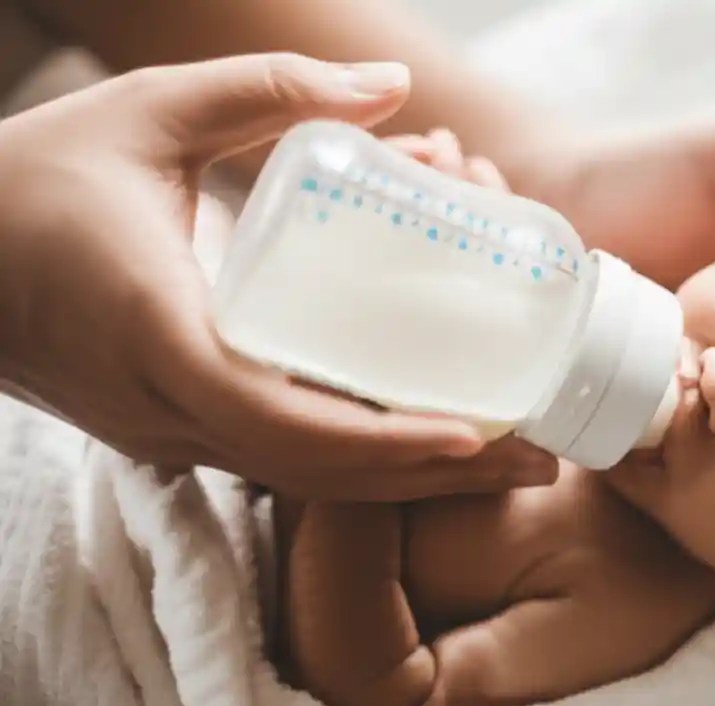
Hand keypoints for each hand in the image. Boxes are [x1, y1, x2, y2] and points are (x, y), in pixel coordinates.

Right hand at [0, 53, 555, 500]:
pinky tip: (424, 447)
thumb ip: (271, 90)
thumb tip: (397, 86)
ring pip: (303, 481)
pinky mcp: (171, 431)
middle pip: (318, 473)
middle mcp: (166, 408)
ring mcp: (166, 432)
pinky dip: (359, 466)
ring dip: (407, 483)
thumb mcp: (150, 111)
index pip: (284, 421)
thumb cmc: (40, 176)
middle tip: (537, 456)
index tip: (473, 433)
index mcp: (159, 335)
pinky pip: (279, 462)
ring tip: (507, 462)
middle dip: (432, 478)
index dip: (383, 441)